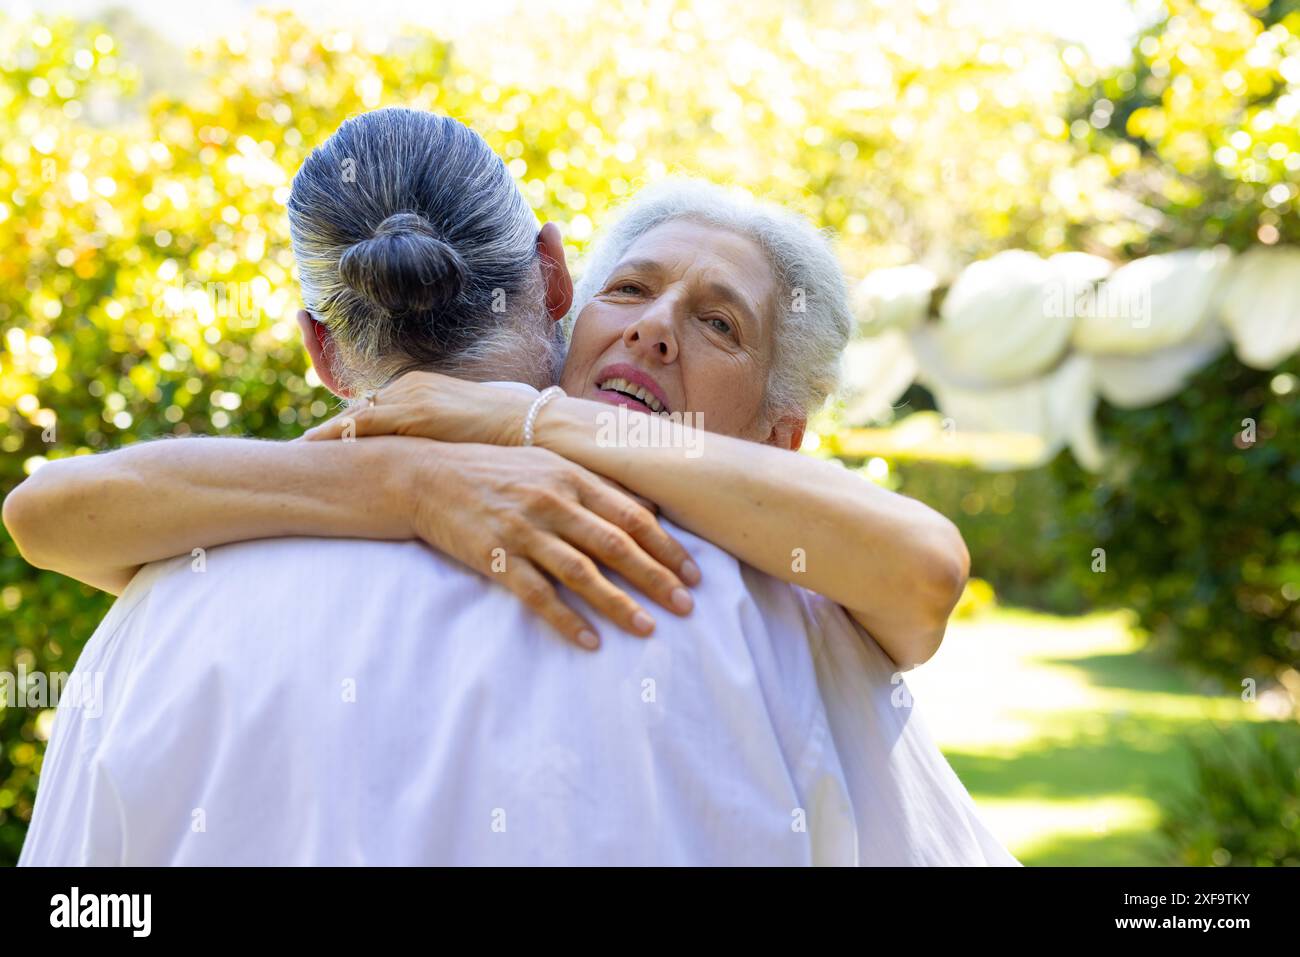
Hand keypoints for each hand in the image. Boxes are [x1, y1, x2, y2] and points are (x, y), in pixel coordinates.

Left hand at [304, 370, 530, 447]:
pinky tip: (312, 449)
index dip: (347, 427)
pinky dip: (334, 436)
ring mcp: (410, 396)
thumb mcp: (465, 432)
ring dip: (324, 435)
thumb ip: (441, 438)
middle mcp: (410, 386)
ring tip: (296, 454)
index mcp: (421, 388)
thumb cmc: (507, 435)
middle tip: (298, 452)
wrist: (530, 424)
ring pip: (353, 416)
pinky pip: (362, 424)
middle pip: (357, 410)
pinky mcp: (413, 412)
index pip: (373, 407)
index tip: (322, 444)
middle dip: (328, 432)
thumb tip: (433, 458)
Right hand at [401, 440, 700, 649]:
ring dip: (619, 603)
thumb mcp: (547, 465)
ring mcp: (524, 530)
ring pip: (582, 572)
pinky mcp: (496, 557)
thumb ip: (593, 486)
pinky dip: (566, 620)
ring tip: (648, 628)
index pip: (631, 515)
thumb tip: (645, 507)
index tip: (693, 572)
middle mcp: (552, 501)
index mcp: (570, 477)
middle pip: (615, 545)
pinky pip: (538, 595)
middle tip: (686, 606)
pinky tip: (590, 641)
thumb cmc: (494, 472)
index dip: (666, 546)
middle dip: (656, 578)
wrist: (426, 477)